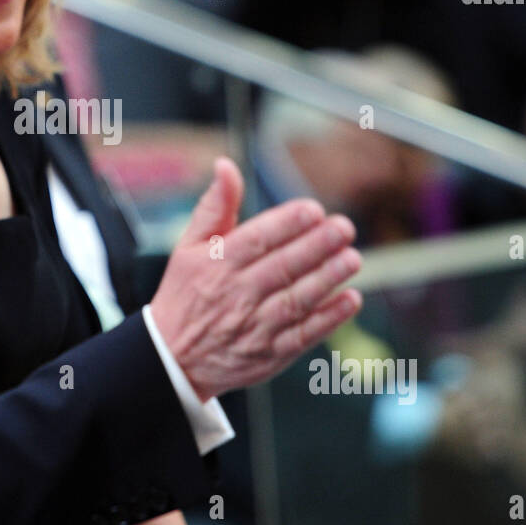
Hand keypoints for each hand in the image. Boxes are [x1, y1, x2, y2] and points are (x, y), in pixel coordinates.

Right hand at [151, 157, 361, 401]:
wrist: (173, 358)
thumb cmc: (185, 293)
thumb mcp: (188, 246)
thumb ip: (214, 206)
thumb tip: (225, 165)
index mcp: (216, 264)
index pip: (256, 239)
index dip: (287, 223)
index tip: (314, 209)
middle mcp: (236, 294)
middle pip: (282, 267)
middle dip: (316, 246)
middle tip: (345, 227)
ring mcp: (254, 327)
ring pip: (296, 300)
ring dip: (327, 279)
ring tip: (352, 259)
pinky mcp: (270, 354)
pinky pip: (303, 335)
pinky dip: (329, 319)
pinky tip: (350, 300)